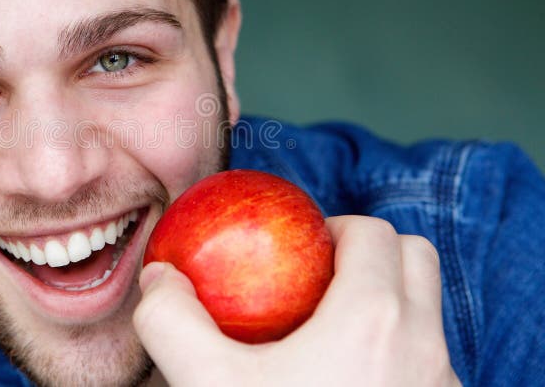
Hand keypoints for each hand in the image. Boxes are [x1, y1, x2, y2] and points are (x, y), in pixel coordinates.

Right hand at [134, 215, 461, 386]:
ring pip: (428, 309)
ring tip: (329, 329)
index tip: (298, 253)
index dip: (333, 228)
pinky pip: (429, 358)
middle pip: (415, 258)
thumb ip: (170, 322)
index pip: (373, 232)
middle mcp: (424, 347)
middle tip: (316, 279)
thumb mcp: (206, 385)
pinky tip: (347, 380)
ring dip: (388, 299)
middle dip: (368, 253)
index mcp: (374, 319)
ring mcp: (441, 385)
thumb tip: (158, 280)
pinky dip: (398, 347)